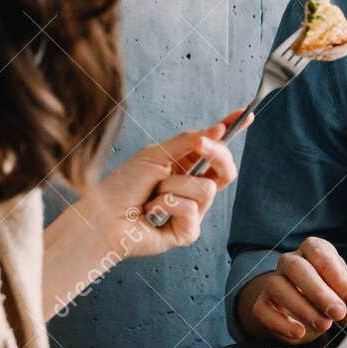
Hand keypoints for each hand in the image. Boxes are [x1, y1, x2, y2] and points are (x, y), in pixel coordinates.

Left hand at [75, 111, 242, 258]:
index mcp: (184, 168)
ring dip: (175, 186)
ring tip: (153, 194)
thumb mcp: (155, 154)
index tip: (245, 115)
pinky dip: (168, 205)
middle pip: (225, 170)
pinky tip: (152, 212)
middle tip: (201, 146)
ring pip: (207, 189)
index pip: (215, 150)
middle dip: (216, 154)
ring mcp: (192, 212)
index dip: (231, 132)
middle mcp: (191, 189)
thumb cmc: (122, 186)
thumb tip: (217, 130)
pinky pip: (192, 211)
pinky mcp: (187, 232)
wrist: (102, 217)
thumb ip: (188, 142)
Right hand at [238, 236, 346, 344]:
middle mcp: (291, 261)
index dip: (336, 274)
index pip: (320, 254)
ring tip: (324, 325)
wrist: (303, 314)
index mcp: (314, 251)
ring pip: (278, 286)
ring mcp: (273, 281)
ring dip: (302, 307)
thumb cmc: (332, 297)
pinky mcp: (261, 304)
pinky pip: (263, 310)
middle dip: (319, 291)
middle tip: (338, 312)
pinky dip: (281, 323)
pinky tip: (299, 332)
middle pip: (297, 268)